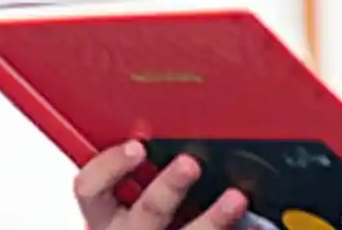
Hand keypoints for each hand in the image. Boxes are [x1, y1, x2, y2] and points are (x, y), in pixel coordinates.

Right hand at [74, 140, 248, 229]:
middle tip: (189, 164)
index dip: (110, 166)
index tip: (137, 147)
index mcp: (108, 214)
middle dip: (167, 187)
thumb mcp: (131, 195)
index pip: (91, 188)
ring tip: (235, 198)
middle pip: (146, 212)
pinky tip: (251, 226)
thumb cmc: (149, 217)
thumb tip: (173, 122)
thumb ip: (145, 167)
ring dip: (212, 218)